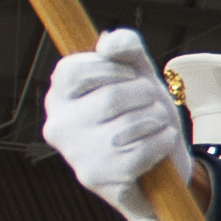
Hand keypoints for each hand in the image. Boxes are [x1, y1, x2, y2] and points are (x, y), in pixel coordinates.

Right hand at [42, 29, 190, 220]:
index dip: (115, 70)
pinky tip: (159, 145)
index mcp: (58, 97)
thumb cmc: (143, 113)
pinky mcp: (98, 178)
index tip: (129, 78)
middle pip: (112, 97)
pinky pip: (142, 150)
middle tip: (151, 104)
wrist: (159, 167)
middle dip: (146, 96)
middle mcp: (58, 126)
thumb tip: (107, 43)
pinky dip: (162, 142)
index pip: (76, 70)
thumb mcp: (137, 72)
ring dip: (157, 119)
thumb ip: (125, 47)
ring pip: (130, 123)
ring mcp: (76, 154)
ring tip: (155, 125)